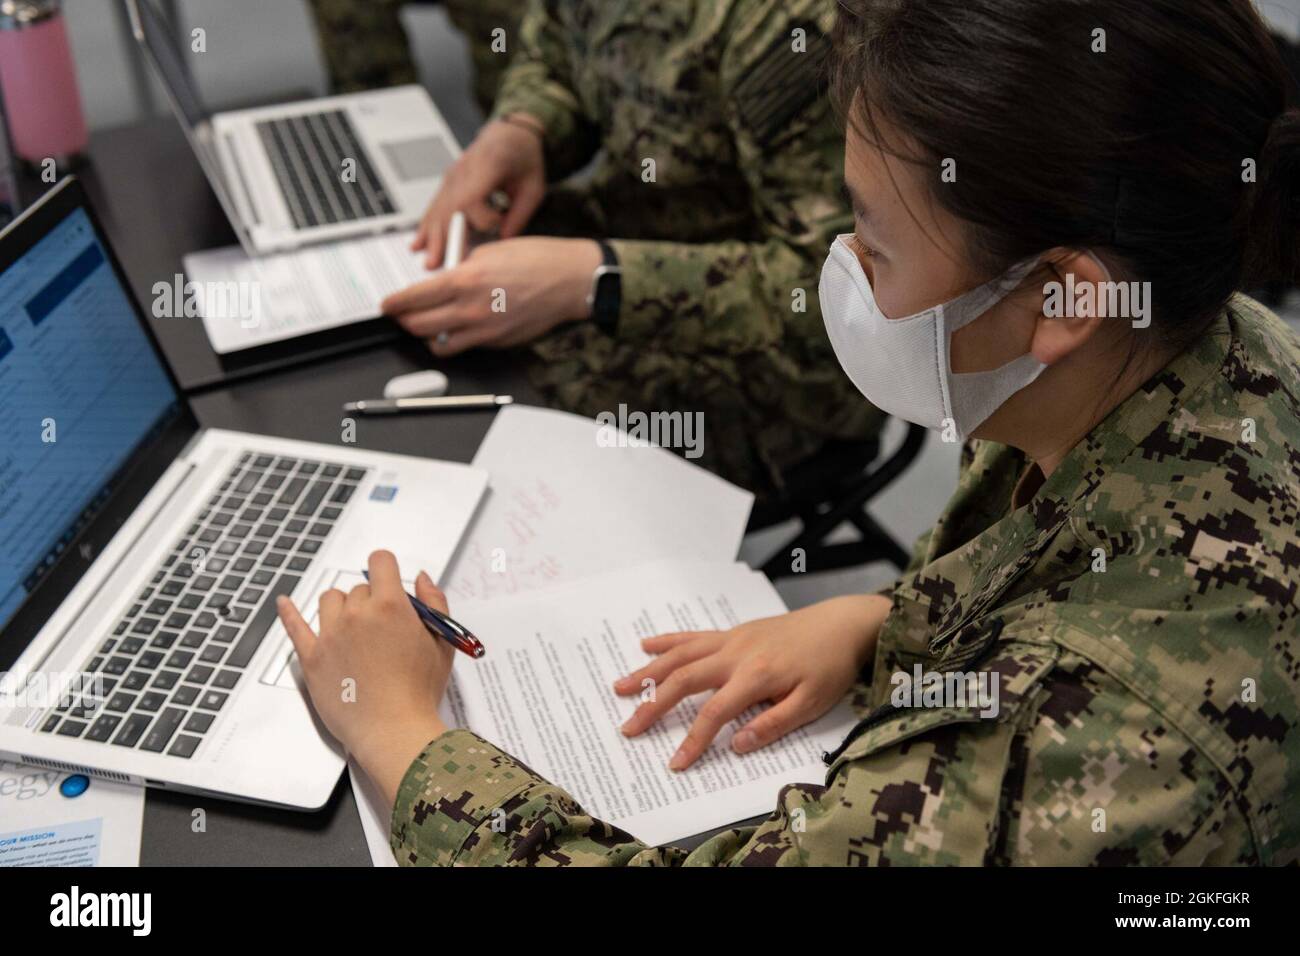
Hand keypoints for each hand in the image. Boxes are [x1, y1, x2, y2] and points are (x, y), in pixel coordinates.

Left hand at [276, 550, 452, 805]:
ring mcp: (329, 634)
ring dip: (341, 607)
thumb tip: (419, 577)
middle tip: (382, 629)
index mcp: (390, 605)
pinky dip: (288, 612)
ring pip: (329, 600)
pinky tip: (284, 602)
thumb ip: (435, 603)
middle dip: (370, 601)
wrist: (393, 730)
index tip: (388, 579)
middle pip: (357, 589)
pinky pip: (294, 627)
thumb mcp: (441, 644)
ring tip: (353, 629)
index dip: (386, 568)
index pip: (380, 562)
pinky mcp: (311, 657)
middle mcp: (356, 613)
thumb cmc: (420, 691)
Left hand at [382, 237, 601, 355]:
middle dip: (405, 321)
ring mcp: (485, 331)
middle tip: (402, 315)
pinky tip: (461, 326)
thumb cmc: (537, 260)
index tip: (387, 305)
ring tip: (429, 326)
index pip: (414, 298)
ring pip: (439, 345)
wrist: (569, 281)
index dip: (394, 304)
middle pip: (419, 326)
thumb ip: (462, 268)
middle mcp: (471, 309)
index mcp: (465, 280)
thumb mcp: (490, 251)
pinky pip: (467, 346)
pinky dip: (456, 339)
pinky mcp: (498, 342)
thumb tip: (443, 279)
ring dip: (428, 336)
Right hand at [412, 116, 546, 267]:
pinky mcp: (448, 182)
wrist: (510, 133)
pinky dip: (427, 226)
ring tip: (429, 262)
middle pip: (449, 208)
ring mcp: (452, 176)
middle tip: (441, 266)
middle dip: (445, 239)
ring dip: (433, 237)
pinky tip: (418, 243)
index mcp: (488, 164)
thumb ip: (520, 215)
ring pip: (438, 210)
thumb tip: (503, 242)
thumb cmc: (524, 158)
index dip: (482, 218)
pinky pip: (435, 206)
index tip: (498, 224)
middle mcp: (464, 169)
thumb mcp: (533, 186)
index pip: (473, 197)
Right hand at [614, 594, 891, 769]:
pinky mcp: (734, 633)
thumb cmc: (830, 666)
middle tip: (628, 728)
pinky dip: (667, 640)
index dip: (693, 740)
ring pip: (681, 655)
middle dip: (653, 705)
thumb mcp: (812, 703)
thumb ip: (772, 724)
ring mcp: (732, 640)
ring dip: (648, 671)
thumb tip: (736, 745)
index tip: (675, 763)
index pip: (715, 713)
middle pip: (684, 680)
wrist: (842, 624)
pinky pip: (694, 635)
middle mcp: (736, 654)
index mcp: (756, 676)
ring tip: (620, 687)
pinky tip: (645, 645)